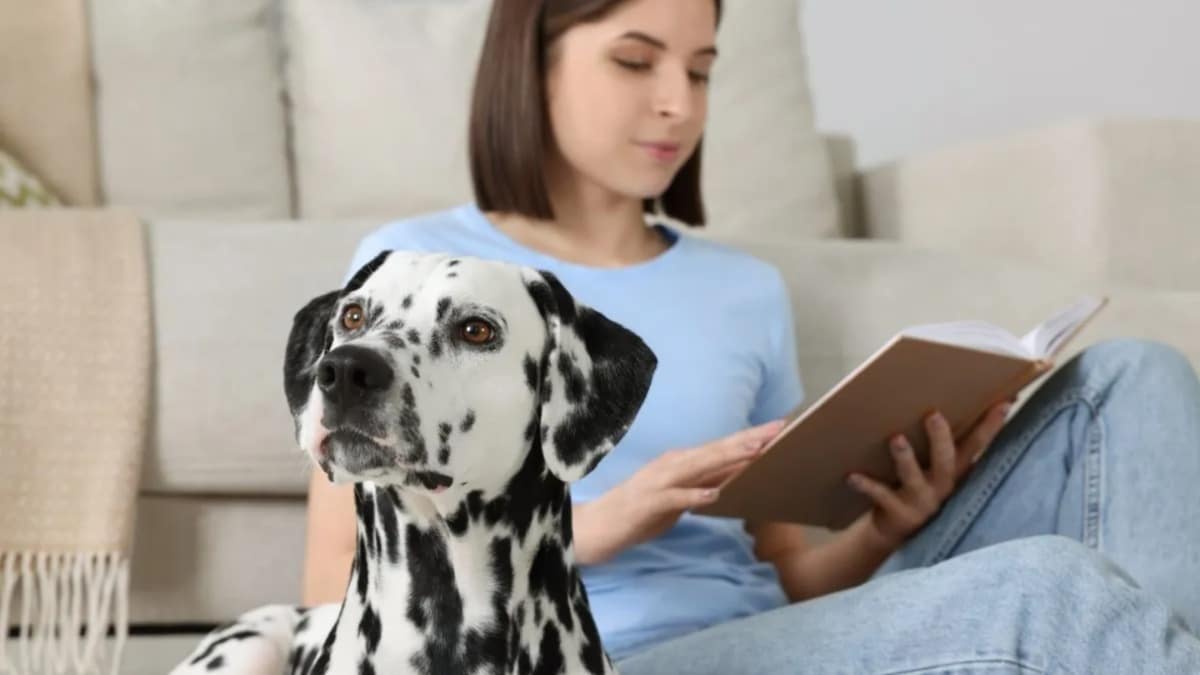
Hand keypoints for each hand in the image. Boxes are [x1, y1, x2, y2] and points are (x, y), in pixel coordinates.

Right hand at [574, 419, 787, 564]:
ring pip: (698, 466)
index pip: (720, 447)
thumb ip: (707, 484)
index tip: (777, 429)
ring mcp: (659, 481)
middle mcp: (672, 465)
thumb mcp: (682, 497)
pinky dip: (693, 496)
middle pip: (715, 450)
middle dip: (747, 440)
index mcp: (680, 462)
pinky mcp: (649, 502)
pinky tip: (713, 495)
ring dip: (726, 458)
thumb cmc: (643, 511)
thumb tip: (739, 475)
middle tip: (776, 430)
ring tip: (754, 453)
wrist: (602, 525)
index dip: (748, 437)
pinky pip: (675, 498)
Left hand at [847, 399, 1013, 549]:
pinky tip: (851, 475)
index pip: (978, 445)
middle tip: (934, 415)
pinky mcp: (896, 512)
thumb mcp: (935, 468)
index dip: (992, 426)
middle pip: (947, 461)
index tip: (1004, 403)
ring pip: (913, 477)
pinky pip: (880, 495)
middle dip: (941, 438)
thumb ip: (942, 443)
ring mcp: (920, 501)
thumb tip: (940, 402)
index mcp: (955, 472)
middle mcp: (942, 487)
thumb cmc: (916, 487)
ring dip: (905, 458)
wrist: (895, 532)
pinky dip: (866, 485)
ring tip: (896, 439)